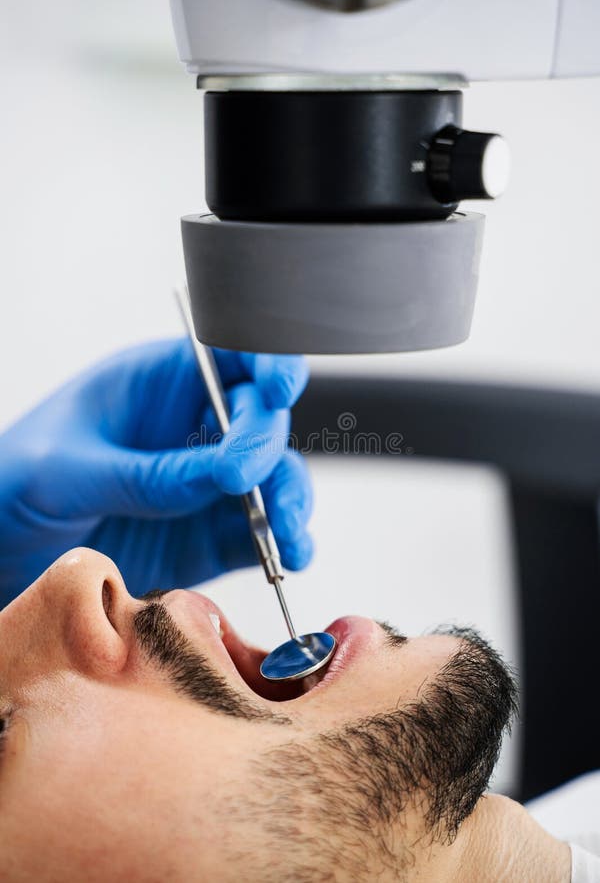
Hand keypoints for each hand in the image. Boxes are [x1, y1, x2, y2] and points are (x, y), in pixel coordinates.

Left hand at [0, 339, 312, 603]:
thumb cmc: (11, 484)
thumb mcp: (64, 471)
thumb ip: (144, 473)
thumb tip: (222, 474)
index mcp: (157, 384)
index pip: (228, 356)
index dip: (265, 362)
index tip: (278, 388)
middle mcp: (189, 429)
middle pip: (260, 421)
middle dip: (266, 447)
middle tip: (243, 480)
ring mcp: (203, 485)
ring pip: (273, 479)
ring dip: (289, 500)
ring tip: (285, 530)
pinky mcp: (207, 536)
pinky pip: (259, 534)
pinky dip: (281, 544)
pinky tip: (289, 554)